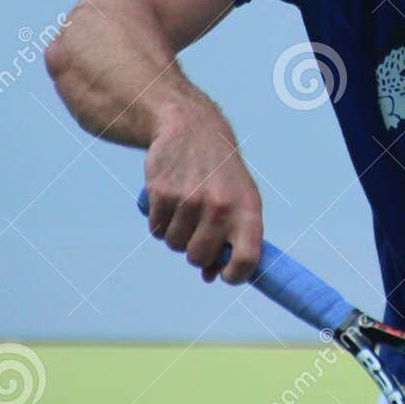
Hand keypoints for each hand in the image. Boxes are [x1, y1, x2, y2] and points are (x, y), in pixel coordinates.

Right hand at [143, 125, 262, 284]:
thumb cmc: (221, 172)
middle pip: (199, 258)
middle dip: (195, 252)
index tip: (224, 274)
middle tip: (197, 228)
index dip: (234, 275)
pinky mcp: (163, 193)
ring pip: (175, 246)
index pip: (247, 259)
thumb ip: (232, 238)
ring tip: (185, 207)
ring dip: (176, 234)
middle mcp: (221, 206)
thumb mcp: (239, 198)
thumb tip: (211, 276)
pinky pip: (156, 230)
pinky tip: (169, 198)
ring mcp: (190, 200)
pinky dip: (159, 222)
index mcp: (248, 208)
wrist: (192, 127)